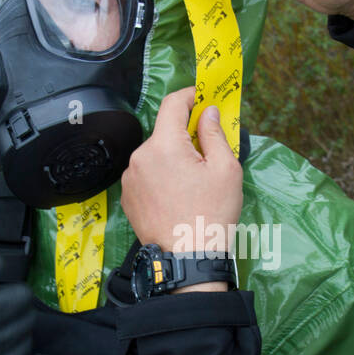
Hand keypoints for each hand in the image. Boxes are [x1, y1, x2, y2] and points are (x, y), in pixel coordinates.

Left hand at [121, 87, 242, 268]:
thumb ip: (215, 133)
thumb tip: (208, 112)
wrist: (187, 259)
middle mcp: (140, 157)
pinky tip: (177, 196)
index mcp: (164, 145)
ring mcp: (130, 178)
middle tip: (207, 152)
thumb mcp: (226, 170)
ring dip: (172, 158)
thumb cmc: (211, 215)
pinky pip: (146, 175)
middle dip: (185, 135)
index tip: (202, 98)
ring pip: (155, 155)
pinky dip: (161, 176)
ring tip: (193, 183)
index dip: (189, 95)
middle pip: (164, 133)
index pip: (172, 104)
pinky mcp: (127, 197)